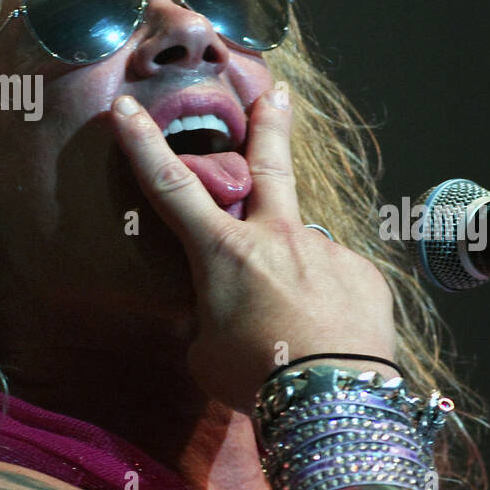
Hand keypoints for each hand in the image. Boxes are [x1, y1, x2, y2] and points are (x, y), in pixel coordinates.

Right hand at [109, 86, 397, 412]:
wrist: (335, 397)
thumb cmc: (259, 381)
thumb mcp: (209, 354)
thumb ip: (217, 317)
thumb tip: (235, 311)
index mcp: (224, 254)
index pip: (172, 188)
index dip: (144, 146)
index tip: (126, 108)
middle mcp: (277, 237)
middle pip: (268, 164)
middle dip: (268, 124)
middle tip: (278, 92)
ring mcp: (325, 250)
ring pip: (304, 249)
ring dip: (298, 274)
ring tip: (301, 322)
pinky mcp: (363, 274)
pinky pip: (338, 280)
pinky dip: (330, 302)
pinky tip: (331, 335)